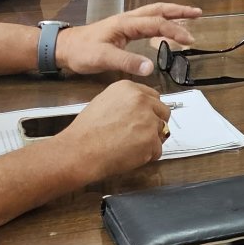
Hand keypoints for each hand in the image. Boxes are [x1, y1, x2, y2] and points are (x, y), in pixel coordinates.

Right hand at [54, 81, 171, 179]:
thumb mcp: (103, 102)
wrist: (80, 150)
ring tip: (130, 146)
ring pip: (162, 131)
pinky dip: (148, 155)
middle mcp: (141, 100)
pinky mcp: (151, 140)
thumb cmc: (86, 131)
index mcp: (129, 88)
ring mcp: (148, 120)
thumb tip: (139, 108)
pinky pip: (158, 149)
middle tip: (142, 134)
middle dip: (155, 123)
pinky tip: (130, 155)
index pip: (154, 96)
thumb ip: (125, 101)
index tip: (147, 117)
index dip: (151, 110)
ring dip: (151, 140)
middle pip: (163, 111)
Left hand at [55, 2, 203, 77]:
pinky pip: (148, 21)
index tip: (190, 40)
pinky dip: (162, 20)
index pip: (157, 24)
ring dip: (172, 13)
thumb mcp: (102, 58)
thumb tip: (150, 68)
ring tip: (190, 15)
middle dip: (179, 11)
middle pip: (159, 10)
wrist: (64, 47)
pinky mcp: (124, 30)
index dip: (175, 31)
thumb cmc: (81, 51)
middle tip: (198, 13)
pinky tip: (166, 27)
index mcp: (126, 23)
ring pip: (154, 13)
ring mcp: (126, 23)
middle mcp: (128, 19)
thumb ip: (127, 62)